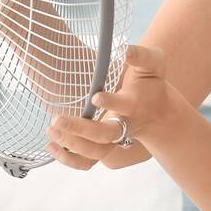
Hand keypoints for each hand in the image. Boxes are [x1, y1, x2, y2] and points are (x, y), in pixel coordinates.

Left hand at [44, 45, 170, 169]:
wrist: (158, 112)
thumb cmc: (152, 83)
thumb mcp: (153, 65)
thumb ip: (141, 56)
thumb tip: (123, 49)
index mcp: (134, 104)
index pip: (123, 106)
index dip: (110, 102)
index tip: (94, 96)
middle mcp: (124, 125)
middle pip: (105, 134)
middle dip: (81, 129)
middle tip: (58, 120)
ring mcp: (112, 139)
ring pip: (94, 152)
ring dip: (72, 144)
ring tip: (51, 130)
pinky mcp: (102, 146)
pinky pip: (87, 161)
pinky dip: (69, 158)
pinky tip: (51, 146)